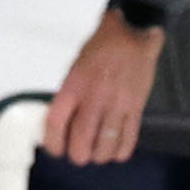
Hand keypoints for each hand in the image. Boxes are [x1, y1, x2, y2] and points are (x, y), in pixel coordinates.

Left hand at [42, 11, 163, 163]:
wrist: (131, 34)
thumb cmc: (101, 49)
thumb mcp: (75, 69)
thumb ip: (69, 96)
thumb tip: (63, 122)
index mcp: (74, 86)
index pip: (56, 123)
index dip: (53, 143)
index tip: (55, 149)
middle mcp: (94, 97)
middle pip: (81, 140)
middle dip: (78, 155)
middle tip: (79, 155)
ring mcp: (116, 103)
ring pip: (106, 144)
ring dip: (100, 156)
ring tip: (98, 155)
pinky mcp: (136, 106)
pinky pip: (129, 137)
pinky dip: (121, 150)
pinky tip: (117, 151)